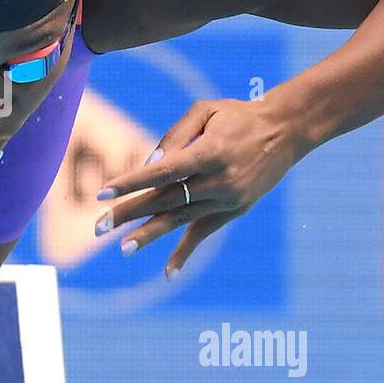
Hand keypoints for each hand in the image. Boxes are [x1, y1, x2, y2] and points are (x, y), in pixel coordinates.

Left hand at [96, 97, 304, 276]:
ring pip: (181, 220)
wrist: (285, 131)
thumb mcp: (207, 109)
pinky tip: (167, 273)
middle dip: (130, 213)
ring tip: (122, 247)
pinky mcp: (234, 211)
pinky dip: (185, 253)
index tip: (103, 193)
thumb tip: (150, 163)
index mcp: (211, 152)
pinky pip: (204, 234)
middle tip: (98, 226)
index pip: (163, 172)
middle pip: (166, 200)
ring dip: (150, 235)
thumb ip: (176, 134)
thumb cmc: (238, 115)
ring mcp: (228, 200)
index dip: (132, 183)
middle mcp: (219, 181)